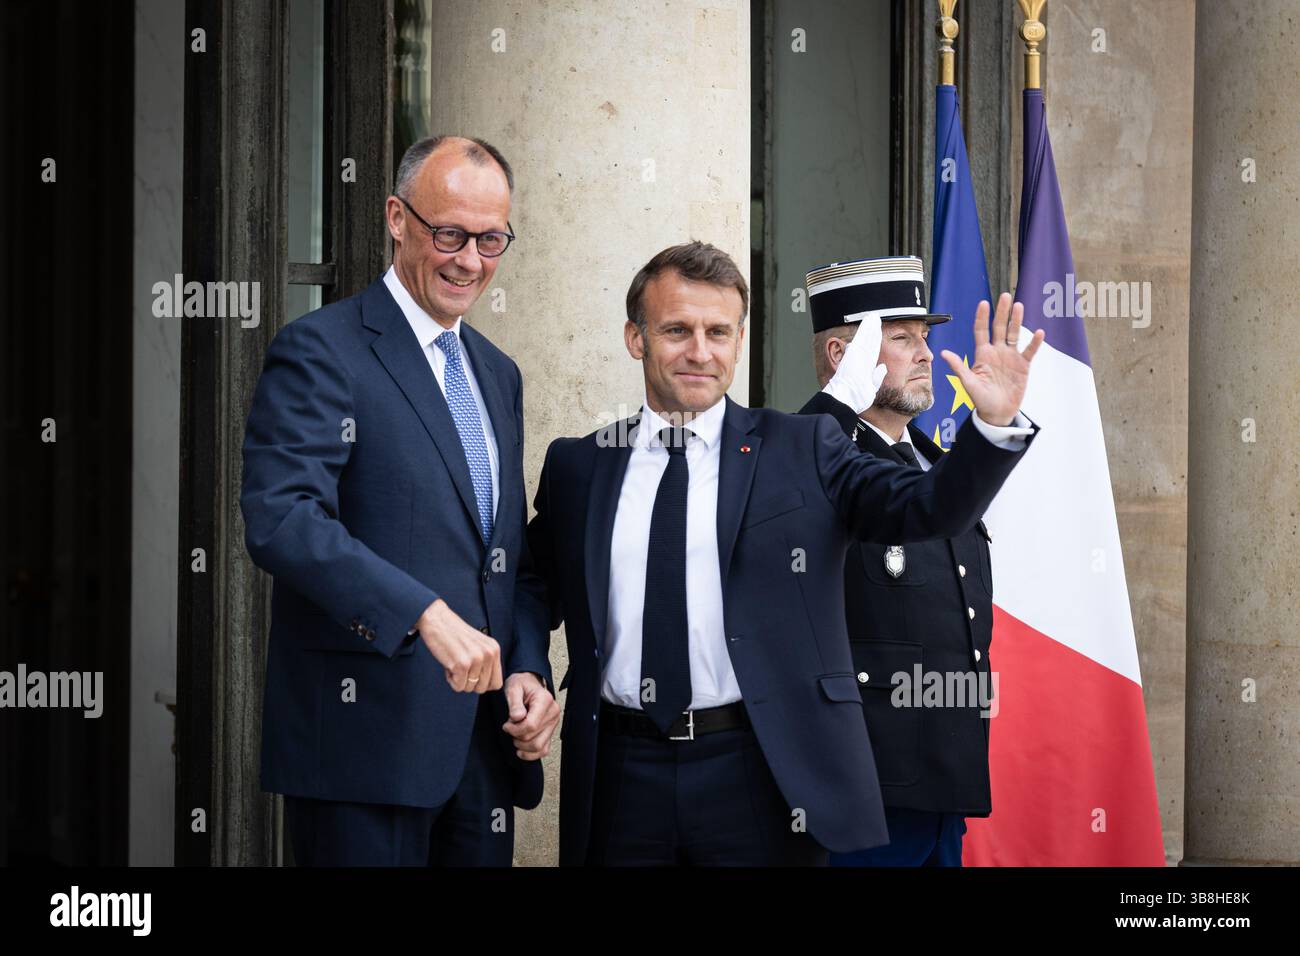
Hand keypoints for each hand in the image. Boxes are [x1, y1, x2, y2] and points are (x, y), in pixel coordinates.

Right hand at [416, 599, 502, 693]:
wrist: (437, 620)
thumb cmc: (454, 634)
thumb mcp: (478, 645)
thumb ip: (486, 662)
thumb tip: (487, 685)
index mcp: (494, 649)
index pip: (497, 682)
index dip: (483, 684)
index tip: (472, 676)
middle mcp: (488, 654)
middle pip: (483, 688)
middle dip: (469, 683)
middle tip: (460, 667)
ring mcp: (476, 659)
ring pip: (469, 688)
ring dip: (458, 680)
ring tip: (454, 662)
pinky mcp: (461, 664)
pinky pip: (458, 686)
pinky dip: (450, 679)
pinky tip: (448, 664)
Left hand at [502, 672, 560, 760]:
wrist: (528, 683)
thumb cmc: (521, 684)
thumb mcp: (513, 688)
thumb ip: (514, 703)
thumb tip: (517, 718)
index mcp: (545, 700)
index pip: (531, 725)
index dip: (515, 729)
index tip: (506, 725)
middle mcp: (553, 713)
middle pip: (533, 738)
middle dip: (516, 736)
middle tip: (509, 727)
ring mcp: (553, 724)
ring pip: (539, 747)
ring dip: (522, 746)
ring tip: (515, 735)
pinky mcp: (550, 732)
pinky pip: (544, 750)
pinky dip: (531, 754)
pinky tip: (520, 749)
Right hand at [822, 313, 886, 413]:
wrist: (847, 397)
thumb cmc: (855, 396)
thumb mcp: (870, 387)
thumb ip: (877, 376)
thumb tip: (883, 367)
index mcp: (864, 367)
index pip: (872, 352)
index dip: (875, 342)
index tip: (877, 334)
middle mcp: (860, 358)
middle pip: (869, 342)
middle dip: (873, 331)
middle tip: (875, 320)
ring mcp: (857, 353)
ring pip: (867, 337)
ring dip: (871, 326)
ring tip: (874, 316)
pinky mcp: (855, 350)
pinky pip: (863, 336)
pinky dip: (866, 327)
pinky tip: (870, 319)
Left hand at [940, 293, 1044, 426]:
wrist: (997, 413)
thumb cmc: (981, 399)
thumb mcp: (968, 383)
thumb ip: (958, 367)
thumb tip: (942, 353)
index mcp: (982, 354)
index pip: (981, 331)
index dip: (982, 317)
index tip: (983, 303)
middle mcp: (997, 352)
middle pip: (999, 327)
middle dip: (1002, 312)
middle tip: (1006, 296)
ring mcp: (1011, 357)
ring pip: (1014, 334)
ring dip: (1016, 321)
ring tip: (1019, 306)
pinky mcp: (1023, 366)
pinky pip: (1029, 351)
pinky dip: (1034, 343)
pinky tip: (1038, 332)